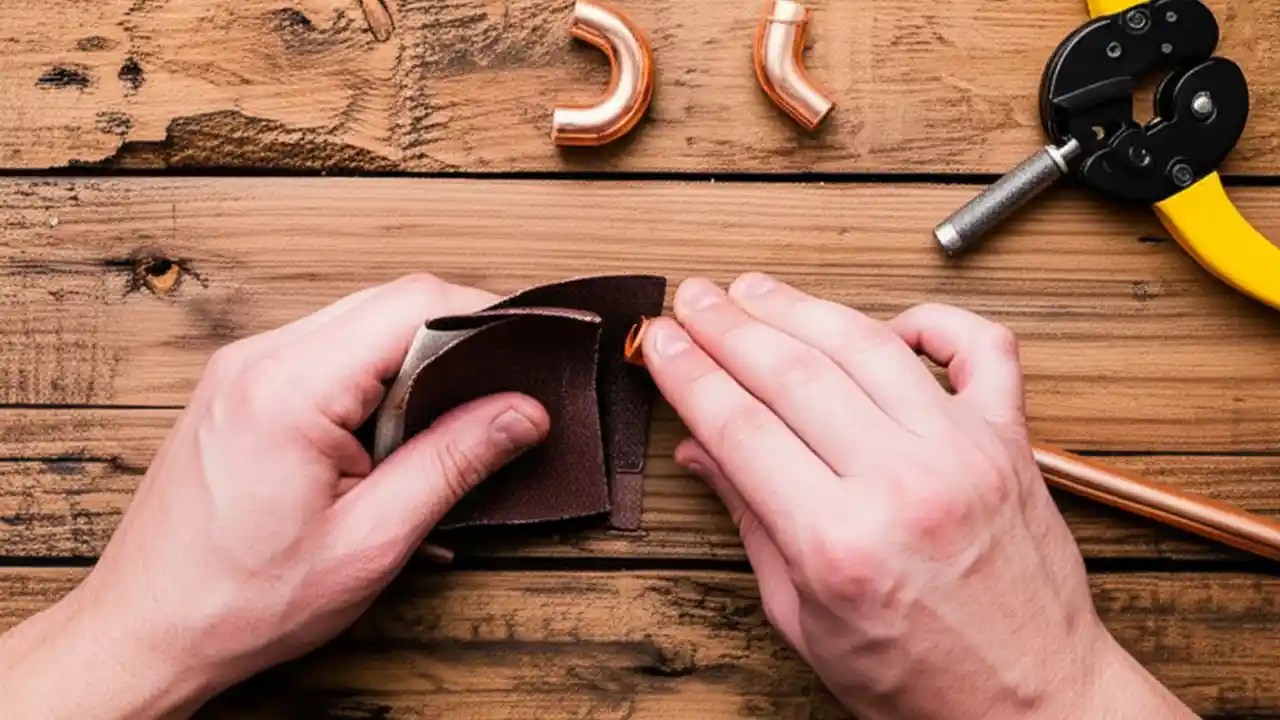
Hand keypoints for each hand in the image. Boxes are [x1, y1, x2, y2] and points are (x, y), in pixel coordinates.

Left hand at [0, 275, 548, 718]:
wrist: (144, 630)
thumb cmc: (239, 601)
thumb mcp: (370, 542)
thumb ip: (453, 463)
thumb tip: (522, 413)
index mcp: (288, 389)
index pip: (411, 304)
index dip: (485, 313)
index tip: (534, 341)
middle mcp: (257, 360)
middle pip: (387, 303)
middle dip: (458, 335)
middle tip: (506, 387)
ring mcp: (241, 368)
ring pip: (358, 322)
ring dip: (415, 358)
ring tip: (450, 421)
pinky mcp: (239, 387)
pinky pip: (326, 350)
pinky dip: (375, 376)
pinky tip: (394, 429)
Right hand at [642, 274, 1194, 719]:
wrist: (1033, 702)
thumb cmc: (920, 679)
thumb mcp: (803, 618)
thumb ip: (750, 521)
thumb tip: (700, 450)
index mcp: (838, 541)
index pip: (739, 424)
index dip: (688, 373)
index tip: (660, 340)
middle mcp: (901, 484)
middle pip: (792, 372)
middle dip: (728, 326)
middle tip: (694, 298)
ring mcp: (961, 453)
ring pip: (867, 346)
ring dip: (801, 307)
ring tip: (756, 290)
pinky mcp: (1009, 442)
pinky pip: (980, 348)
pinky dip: (935, 319)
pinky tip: (887, 321)